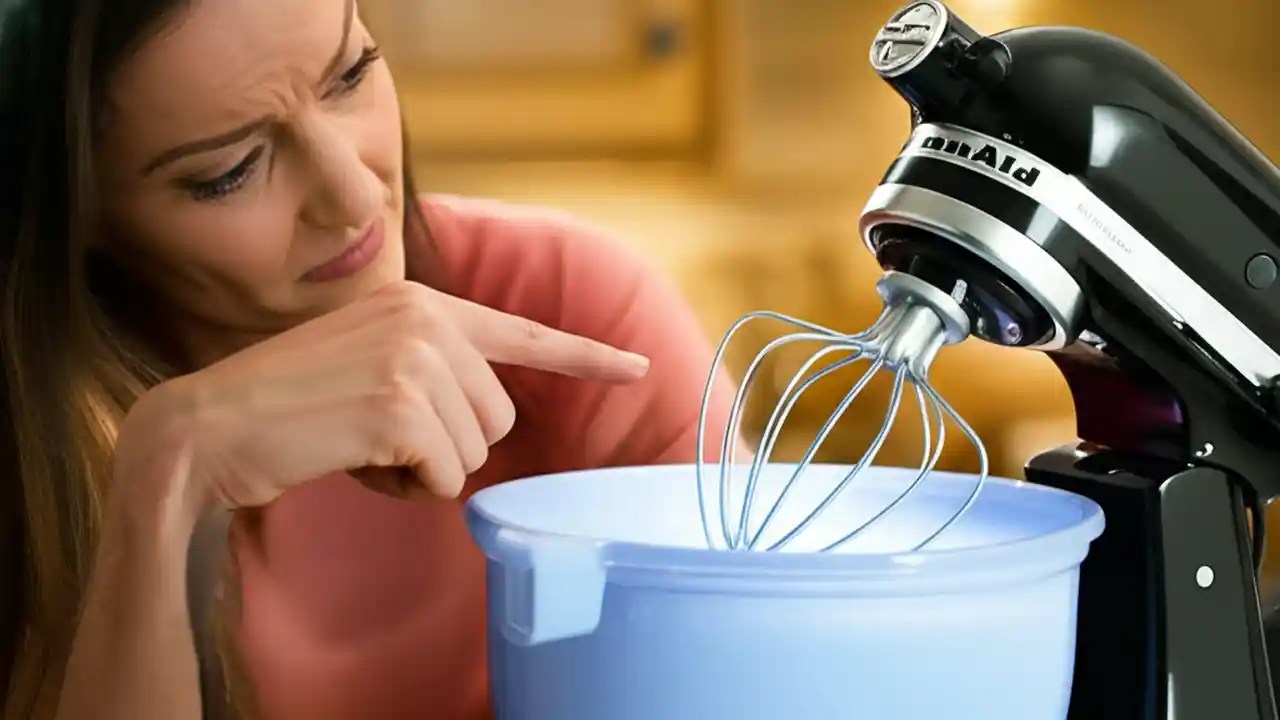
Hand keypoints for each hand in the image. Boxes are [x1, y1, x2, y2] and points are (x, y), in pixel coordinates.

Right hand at [114, 280, 649, 516]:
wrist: (211, 426)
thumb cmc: (293, 407)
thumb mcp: (369, 363)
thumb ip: (433, 370)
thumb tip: (491, 417)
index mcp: (424, 302)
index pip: (523, 333)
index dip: (586, 356)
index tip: (636, 368)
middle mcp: (428, 318)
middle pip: (499, 416)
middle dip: (449, 445)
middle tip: (378, 436)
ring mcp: (415, 357)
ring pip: (477, 450)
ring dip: (426, 468)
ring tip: (361, 444)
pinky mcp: (400, 404)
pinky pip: (446, 476)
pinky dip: (406, 487)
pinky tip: (355, 462)